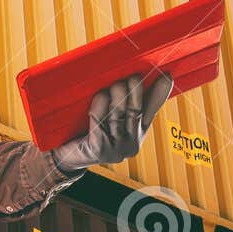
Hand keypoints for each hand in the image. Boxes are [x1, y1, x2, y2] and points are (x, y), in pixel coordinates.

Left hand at [51, 73, 171, 172]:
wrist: (66, 156)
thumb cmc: (87, 129)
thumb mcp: (108, 114)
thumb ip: (122, 100)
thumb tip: (131, 76)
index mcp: (137, 134)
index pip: (151, 111)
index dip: (158, 94)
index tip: (166, 76)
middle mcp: (130, 144)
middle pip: (135, 110)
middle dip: (134, 90)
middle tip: (130, 76)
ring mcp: (116, 150)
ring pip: (118, 114)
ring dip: (116, 95)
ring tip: (112, 83)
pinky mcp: (99, 150)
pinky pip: (100, 122)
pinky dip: (99, 106)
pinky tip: (99, 96)